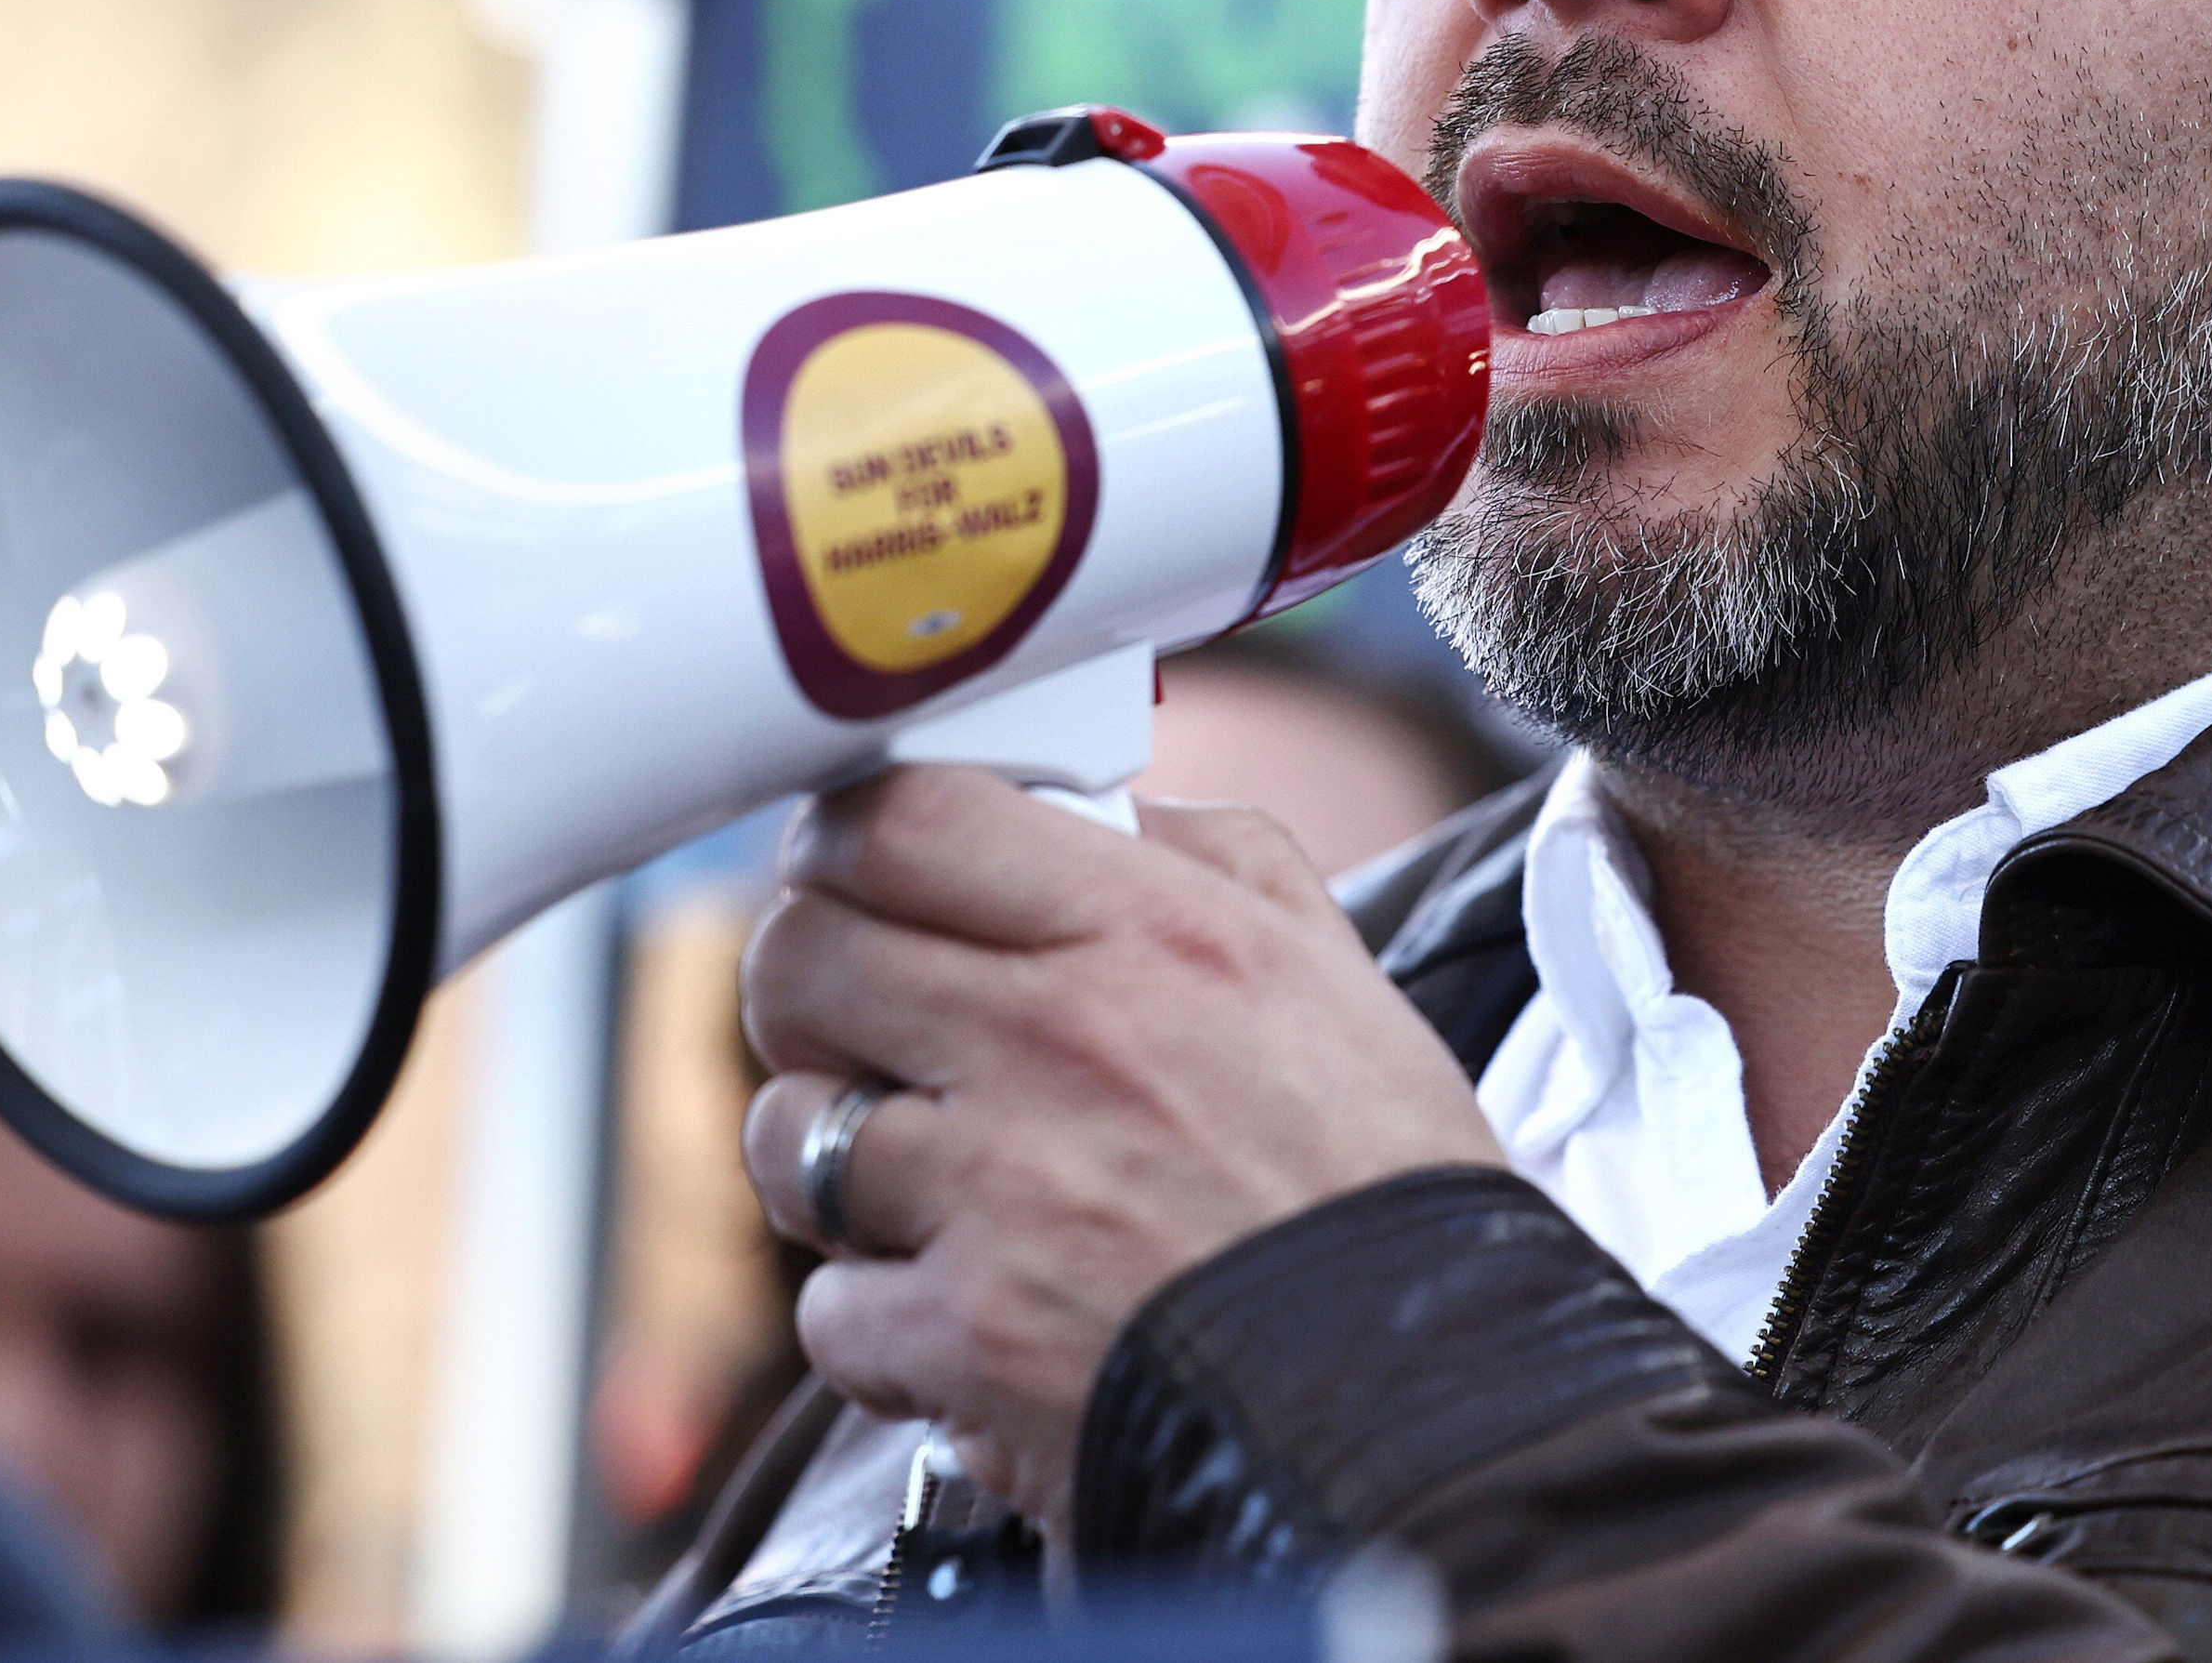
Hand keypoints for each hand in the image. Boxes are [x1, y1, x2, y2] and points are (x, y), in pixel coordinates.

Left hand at [736, 764, 1503, 1521]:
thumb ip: (1218, 860)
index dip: (846, 841)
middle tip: (860, 1028)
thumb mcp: (1332, 974)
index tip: (855, 874)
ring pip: (789, 1132)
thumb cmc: (1382, 1191)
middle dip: (809, 991)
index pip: (900, 817)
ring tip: (917, 1186)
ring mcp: (997, 1189)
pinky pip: (830, 1308)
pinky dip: (881, 1324)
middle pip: (800, 955)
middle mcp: (1055, 1038)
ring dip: (832, 1160)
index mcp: (1149, 931)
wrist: (1422, 1401)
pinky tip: (964, 1315)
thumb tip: (1115, 812)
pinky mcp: (964, 1334)